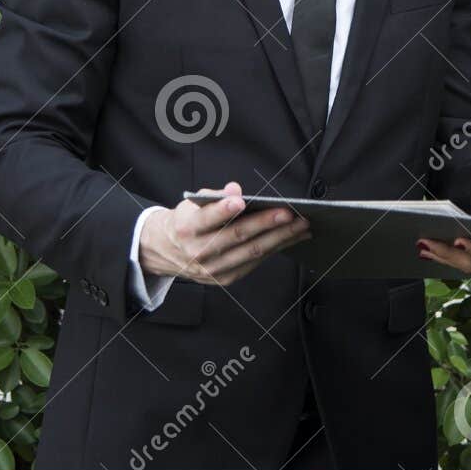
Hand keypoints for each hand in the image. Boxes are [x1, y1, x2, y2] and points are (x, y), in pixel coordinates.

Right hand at [139, 182, 309, 284]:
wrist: (168, 252)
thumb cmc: (187, 222)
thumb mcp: (193, 204)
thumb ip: (214, 195)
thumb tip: (235, 190)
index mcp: (187, 229)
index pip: (206, 219)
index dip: (223, 210)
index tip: (241, 201)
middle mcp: (199, 252)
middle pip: (237, 237)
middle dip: (267, 224)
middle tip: (291, 213)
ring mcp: (213, 269)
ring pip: (252, 252)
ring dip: (280, 238)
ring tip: (301, 226)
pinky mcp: (226, 279)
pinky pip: (255, 262)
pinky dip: (275, 249)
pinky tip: (291, 238)